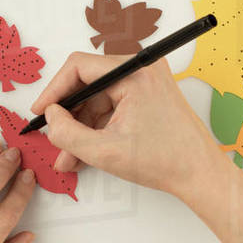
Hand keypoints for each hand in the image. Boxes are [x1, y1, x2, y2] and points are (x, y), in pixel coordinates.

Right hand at [30, 52, 226, 200]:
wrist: (201, 175)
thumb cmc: (165, 160)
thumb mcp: (104, 151)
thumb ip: (67, 134)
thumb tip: (50, 119)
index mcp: (134, 72)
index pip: (79, 67)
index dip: (54, 90)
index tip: (41, 112)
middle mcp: (141, 70)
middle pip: (87, 83)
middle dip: (68, 114)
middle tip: (52, 136)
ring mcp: (146, 82)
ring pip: (97, 99)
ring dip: (80, 126)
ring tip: (67, 156)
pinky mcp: (148, 97)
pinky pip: (112, 107)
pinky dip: (96, 128)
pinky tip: (83, 153)